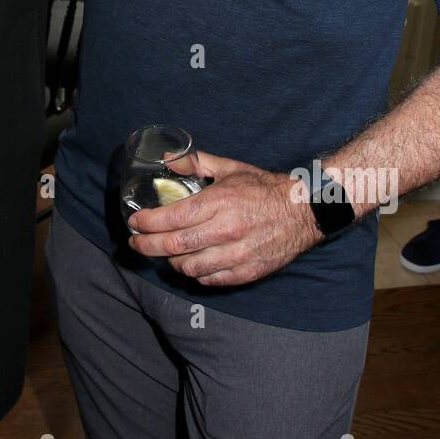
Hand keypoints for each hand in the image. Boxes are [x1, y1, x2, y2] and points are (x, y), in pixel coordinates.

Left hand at [127, 149, 321, 285]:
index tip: (135, 223)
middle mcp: (226, 229)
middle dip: (147, 246)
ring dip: (171, 262)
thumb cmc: (264, 188)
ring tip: (165, 253)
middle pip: (174, 246)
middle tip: (136, 243)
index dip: (147, 223)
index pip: (172, 218)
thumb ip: (196, 164)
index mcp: (220, 201)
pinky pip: (210, 279)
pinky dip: (195, 274)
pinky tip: (191, 264)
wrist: (304, 211)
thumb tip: (167, 159)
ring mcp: (237, 254)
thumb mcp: (230, 168)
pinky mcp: (247, 271)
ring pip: (189, 267)